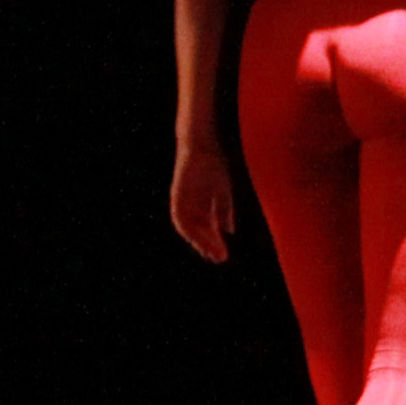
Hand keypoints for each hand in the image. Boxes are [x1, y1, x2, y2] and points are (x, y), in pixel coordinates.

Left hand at [169, 136, 234, 262]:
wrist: (202, 145)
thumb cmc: (214, 165)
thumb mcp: (223, 191)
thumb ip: (224, 210)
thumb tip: (228, 230)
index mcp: (203, 206)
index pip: (207, 230)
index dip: (215, 243)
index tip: (224, 256)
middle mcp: (191, 206)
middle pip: (199, 232)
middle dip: (209, 246)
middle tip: (219, 259)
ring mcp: (183, 201)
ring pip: (189, 228)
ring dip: (198, 240)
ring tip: (208, 251)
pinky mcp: (176, 195)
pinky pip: (179, 216)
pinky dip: (186, 227)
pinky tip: (193, 235)